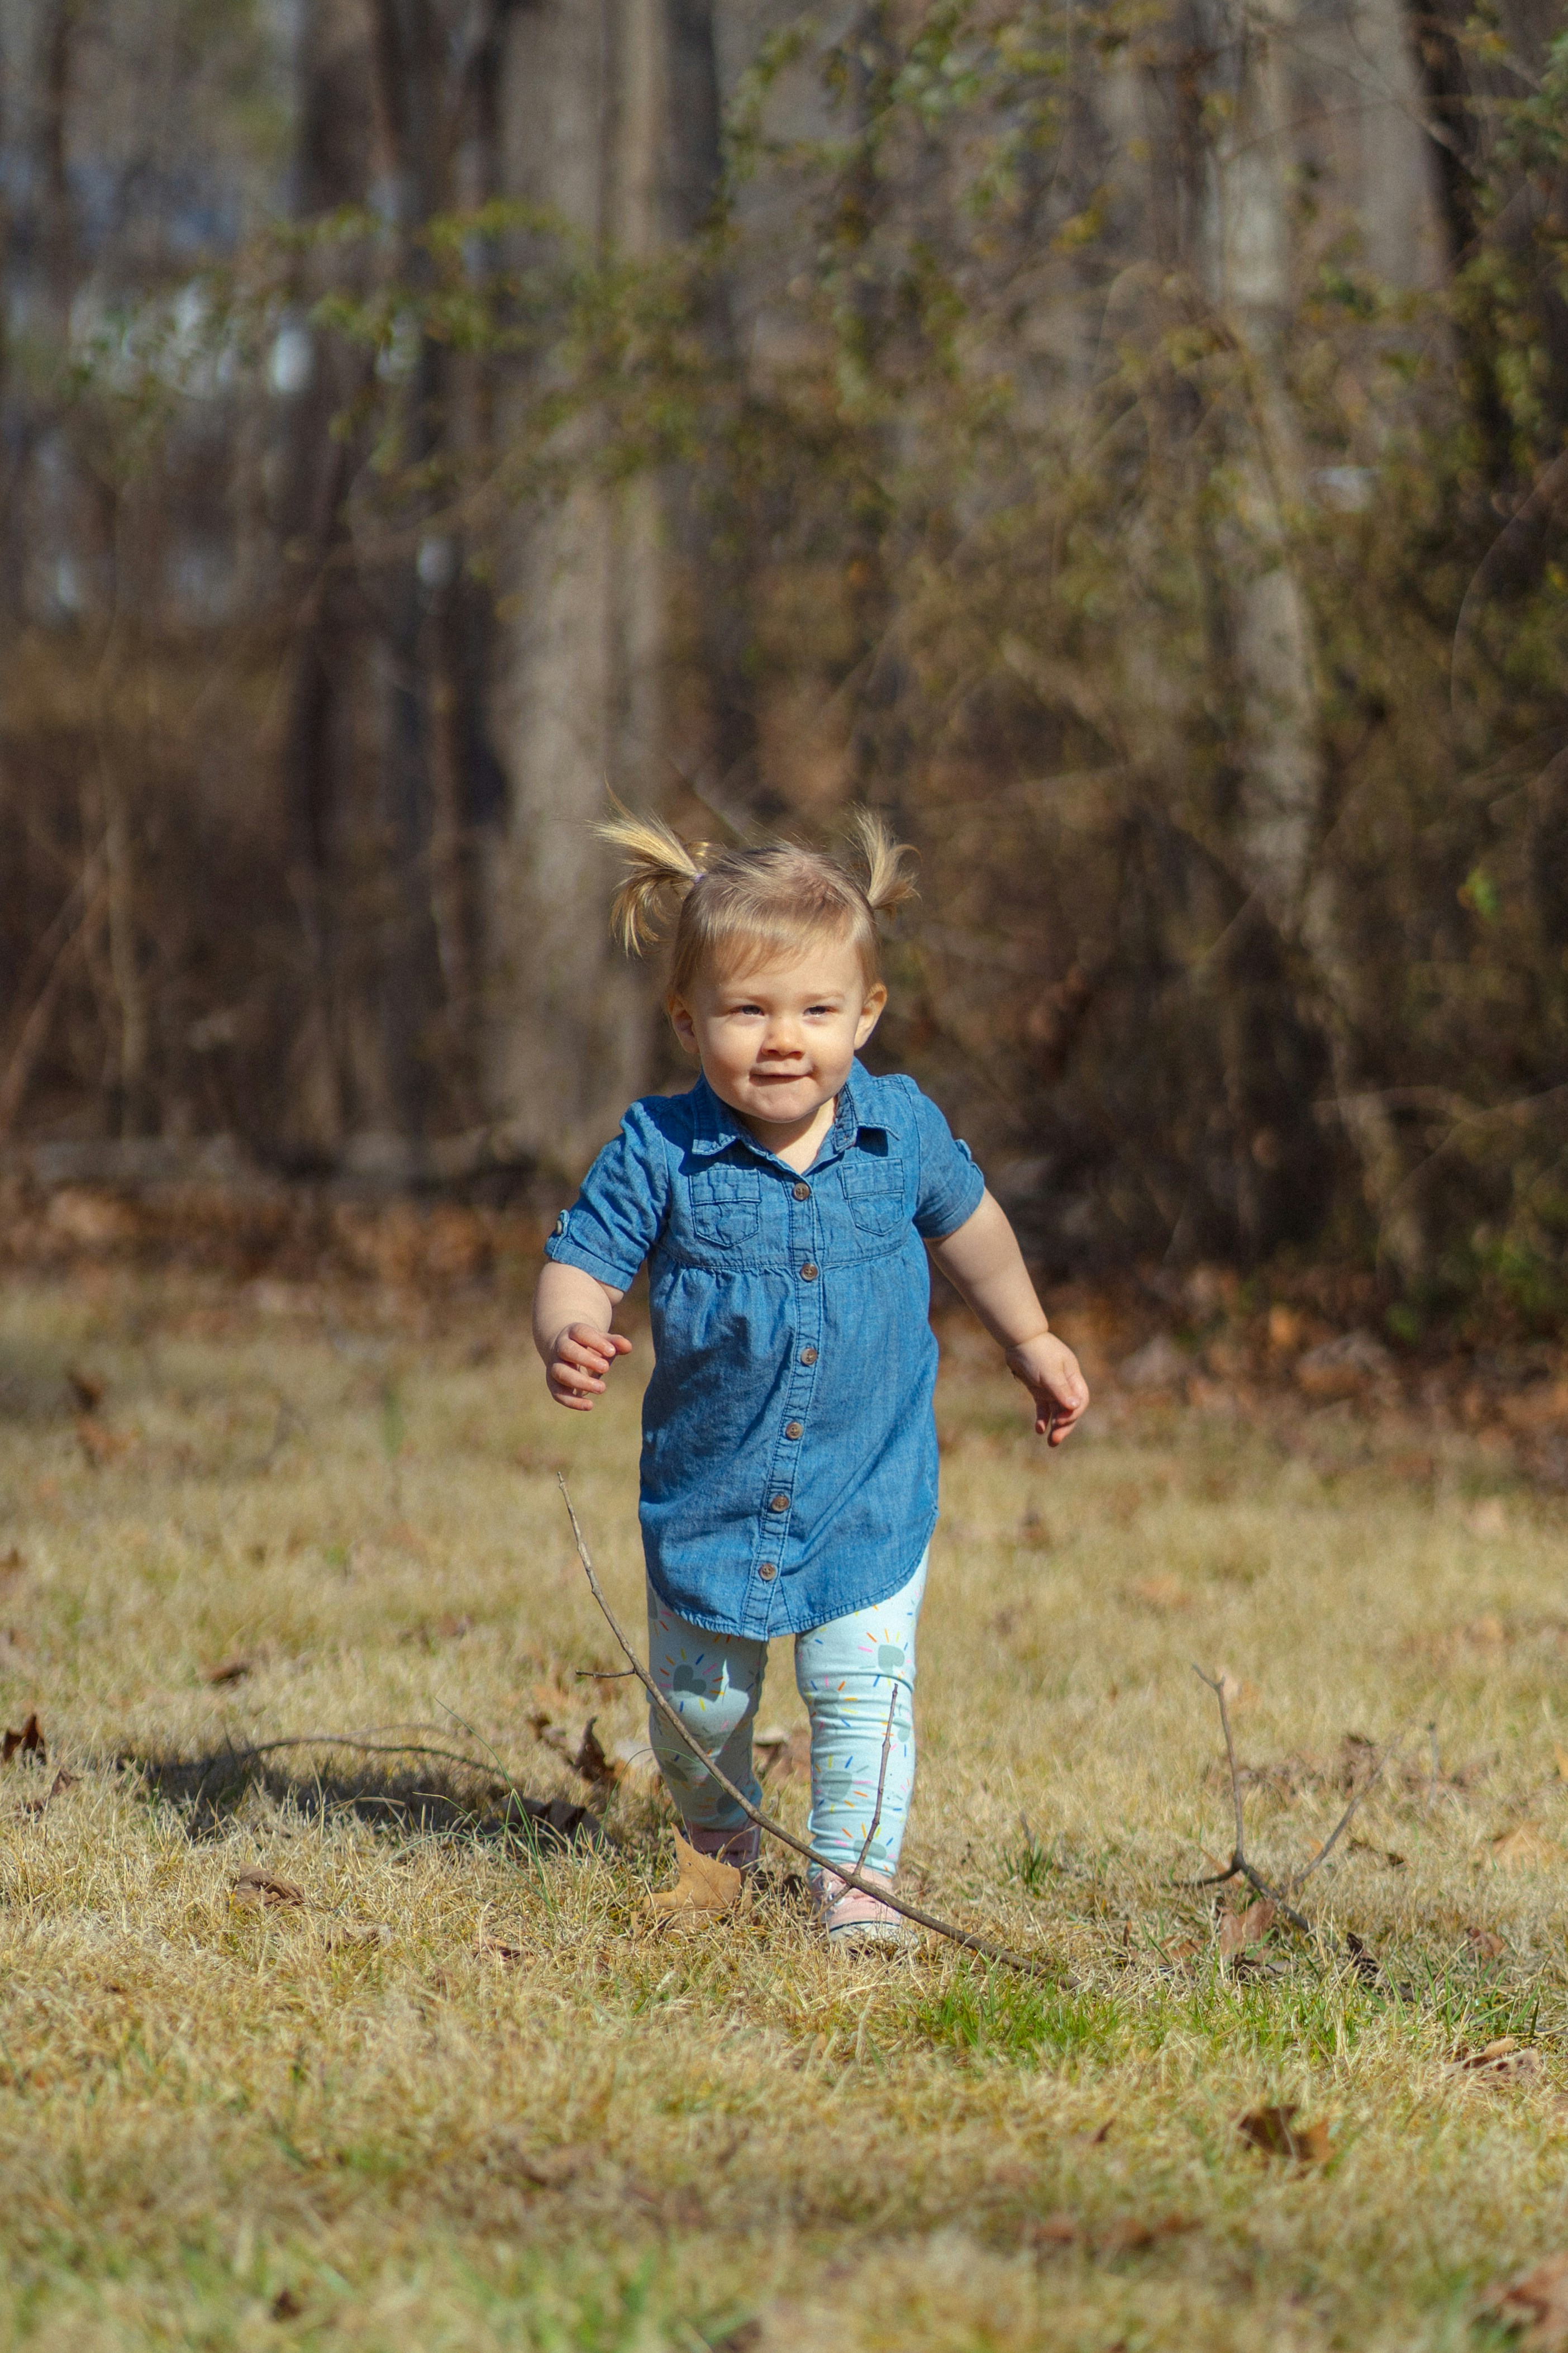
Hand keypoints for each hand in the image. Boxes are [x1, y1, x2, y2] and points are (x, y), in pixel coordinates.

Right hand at [545, 1323, 631, 1410]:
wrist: (567, 1353)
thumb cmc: (589, 1346)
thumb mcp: (603, 1341)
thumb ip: (615, 1343)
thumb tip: (628, 1347)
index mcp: (572, 1332)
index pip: (581, 1332)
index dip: (595, 1341)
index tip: (612, 1352)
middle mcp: (560, 1347)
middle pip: (567, 1350)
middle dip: (586, 1360)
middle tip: (606, 1369)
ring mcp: (554, 1365)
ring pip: (561, 1372)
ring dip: (580, 1382)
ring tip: (602, 1388)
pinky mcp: (553, 1383)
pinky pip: (558, 1393)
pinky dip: (572, 1401)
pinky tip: (590, 1405)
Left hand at [1005, 1331, 1089, 1445]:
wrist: (1018, 1339)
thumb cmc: (1036, 1352)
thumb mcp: (1049, 1372)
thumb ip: (1061, 1390)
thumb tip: (1075, 1407)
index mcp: (1072, 1376)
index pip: (1080, 1400)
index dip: (1073, 1414)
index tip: (1061, 1422)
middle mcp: (1064, 1383)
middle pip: (1069, 1409)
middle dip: (1065, 1425)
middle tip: (1055, 1440)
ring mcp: (1051, 1386)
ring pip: (1057, 1410)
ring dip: (1055, 1426)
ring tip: (1051, 1442)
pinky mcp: (1038, 1388)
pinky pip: (1043, 1407)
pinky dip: (1042, 1418)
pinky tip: (1039, 1429)